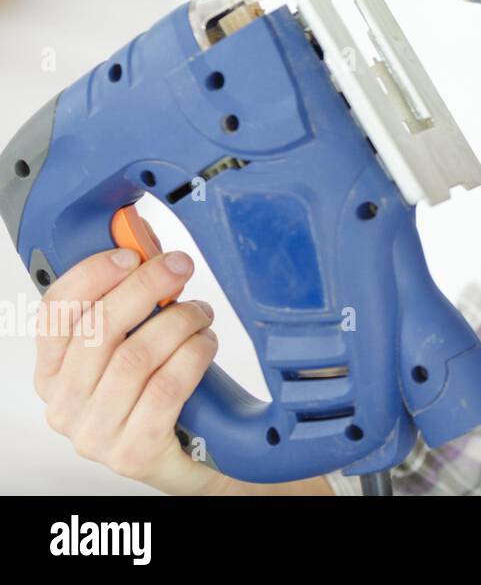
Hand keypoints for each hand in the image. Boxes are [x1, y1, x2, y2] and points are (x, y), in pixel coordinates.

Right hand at [33, 227, 229, 494]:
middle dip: (146, 287)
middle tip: (180, 268)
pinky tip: (205, 344)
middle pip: (99, 331)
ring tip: (201, 314)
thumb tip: (144, 243)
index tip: (130, 253)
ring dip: (178, 323)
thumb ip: (132, 303)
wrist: (197, 457)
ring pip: (135, 357)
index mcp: (55, 374)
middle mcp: (65, 406)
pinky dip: (193, 356)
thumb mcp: (138, 344)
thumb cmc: (164, 396)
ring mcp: (95, 434)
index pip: (55, 315)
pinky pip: (166, 387)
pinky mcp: (133, 453)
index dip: (91, 275)